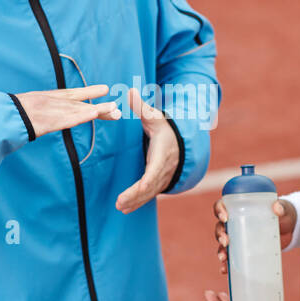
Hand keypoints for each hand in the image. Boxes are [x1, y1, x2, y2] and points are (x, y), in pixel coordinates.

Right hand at [14, 84, 120, 138]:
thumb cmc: (5, 115)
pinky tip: (95, 112)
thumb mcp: (22, 110)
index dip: (87, 94)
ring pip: (79, 110)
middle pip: (80, 101)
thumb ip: (30, 114)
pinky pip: (69, 117)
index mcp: (46, 98)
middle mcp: (51, 101)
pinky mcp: (49, 119)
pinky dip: (82, 115)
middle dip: (98, 104)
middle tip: (117, 107)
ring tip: (116, 110)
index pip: (71, 95)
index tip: (103, 91)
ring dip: (98, 110)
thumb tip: (30, 120)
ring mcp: (51, 109)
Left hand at [115, 87, 179, 212]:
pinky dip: (138, 203)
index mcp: (163, 153)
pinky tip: (125, 209)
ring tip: (120, 208)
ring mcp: (162, 177)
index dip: (148, 180)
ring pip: (149, 193)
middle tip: (120, 203)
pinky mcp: (158, 183)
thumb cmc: (164, 128)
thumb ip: (141, 107)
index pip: (156, 170)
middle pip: (150, 186)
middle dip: (136, 196)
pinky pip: (149, 195)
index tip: (139, 188)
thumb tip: (130, 91)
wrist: (179, 142)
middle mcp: (164, 168)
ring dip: (135, 202)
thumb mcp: (154, 117)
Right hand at [213, 196, 294, 274]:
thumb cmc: (282, 215)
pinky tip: (225, 270)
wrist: (289, 230)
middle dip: (220, 234)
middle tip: (227, 241)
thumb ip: (281, 208)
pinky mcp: (243, 251)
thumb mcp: (283, 210)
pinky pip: (231, 258)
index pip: (222, 206)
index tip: (225, 217)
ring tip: (224, 258)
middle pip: (220, 227)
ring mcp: (238, 238)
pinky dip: (226, 264)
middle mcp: (234, 223)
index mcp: (239, 208)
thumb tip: (277, 209)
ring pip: (222, 243)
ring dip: (220, 250)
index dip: (219, 210)